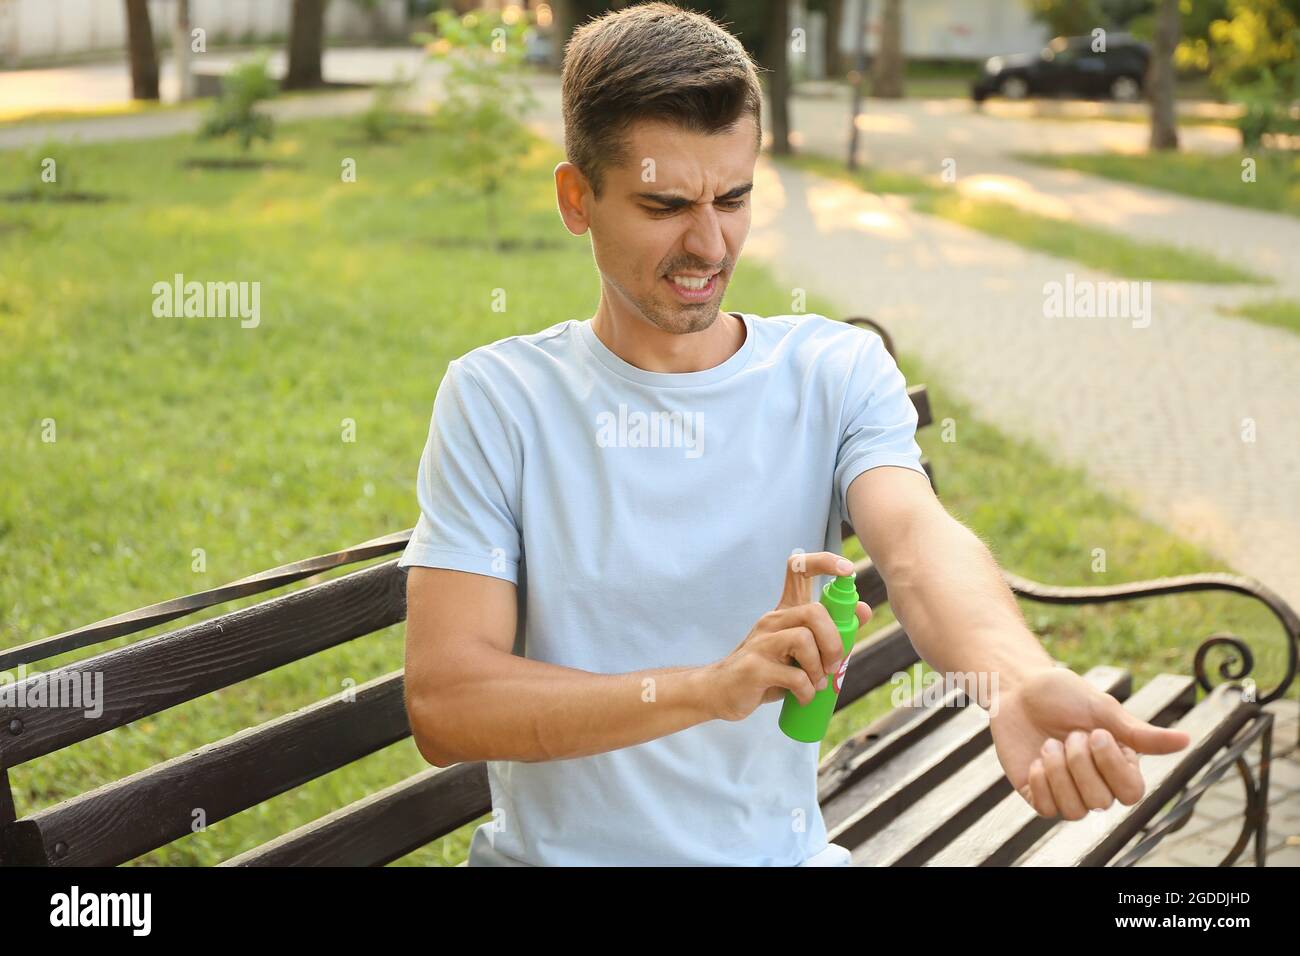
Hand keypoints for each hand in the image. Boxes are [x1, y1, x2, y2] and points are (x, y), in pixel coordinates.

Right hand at [706, 551, 871, 721]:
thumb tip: (864, 610)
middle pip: (814, 612)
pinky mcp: (755, 667)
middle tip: (834, 666)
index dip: (824, 562)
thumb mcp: (800, 651)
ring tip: (816, 684)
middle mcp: (772, 620)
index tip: (846, 569)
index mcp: (784, 611)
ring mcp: (761, 642)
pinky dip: (807, 691)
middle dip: (834, 641)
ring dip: (819, 668)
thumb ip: (829, 632)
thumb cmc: (768, 671)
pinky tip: (803, 697)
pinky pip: (795, 676)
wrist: (721, 693)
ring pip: (804, 639)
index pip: (798, 569)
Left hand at [987, 666, 1191, 819]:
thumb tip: (1187, 740)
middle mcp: (1096, 783)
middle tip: (1069, 735)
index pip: (1132, 793)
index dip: (1112, 767)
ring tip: (1050, 744)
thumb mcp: (1102, 709)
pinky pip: (1046, 809)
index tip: (1096, 733)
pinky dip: (1040, 782)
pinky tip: (1036, 759)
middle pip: (1100, 802)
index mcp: (1119, 764)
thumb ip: (1140, 733)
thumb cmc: (1064, 695)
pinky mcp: (1038, 794)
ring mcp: (1066, 791)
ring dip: (1058, 772)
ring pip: (1075, 811)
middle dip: (1080, 763)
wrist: (1017, 688)